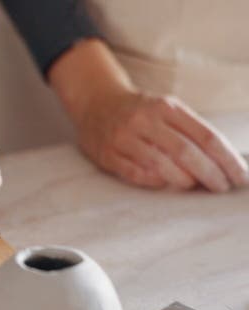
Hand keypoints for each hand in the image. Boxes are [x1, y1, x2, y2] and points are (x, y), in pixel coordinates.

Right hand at [48, 38, 248, 191]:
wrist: (95, 102)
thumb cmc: (138, 110)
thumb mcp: (165, 109)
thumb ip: (188, 130)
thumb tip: (221, 162)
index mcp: (166, 107)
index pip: (205, 136)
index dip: (226, 159)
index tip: (240, 176)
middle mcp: (144, 120)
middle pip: (186, 151)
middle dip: (210, 173)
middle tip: (222, 187)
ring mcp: (124, 137)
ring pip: (160, 164)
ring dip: (183, 180)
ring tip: (194, 186)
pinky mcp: (107, 154)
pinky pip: (135, 173)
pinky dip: (154, 181)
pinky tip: (165, 184)